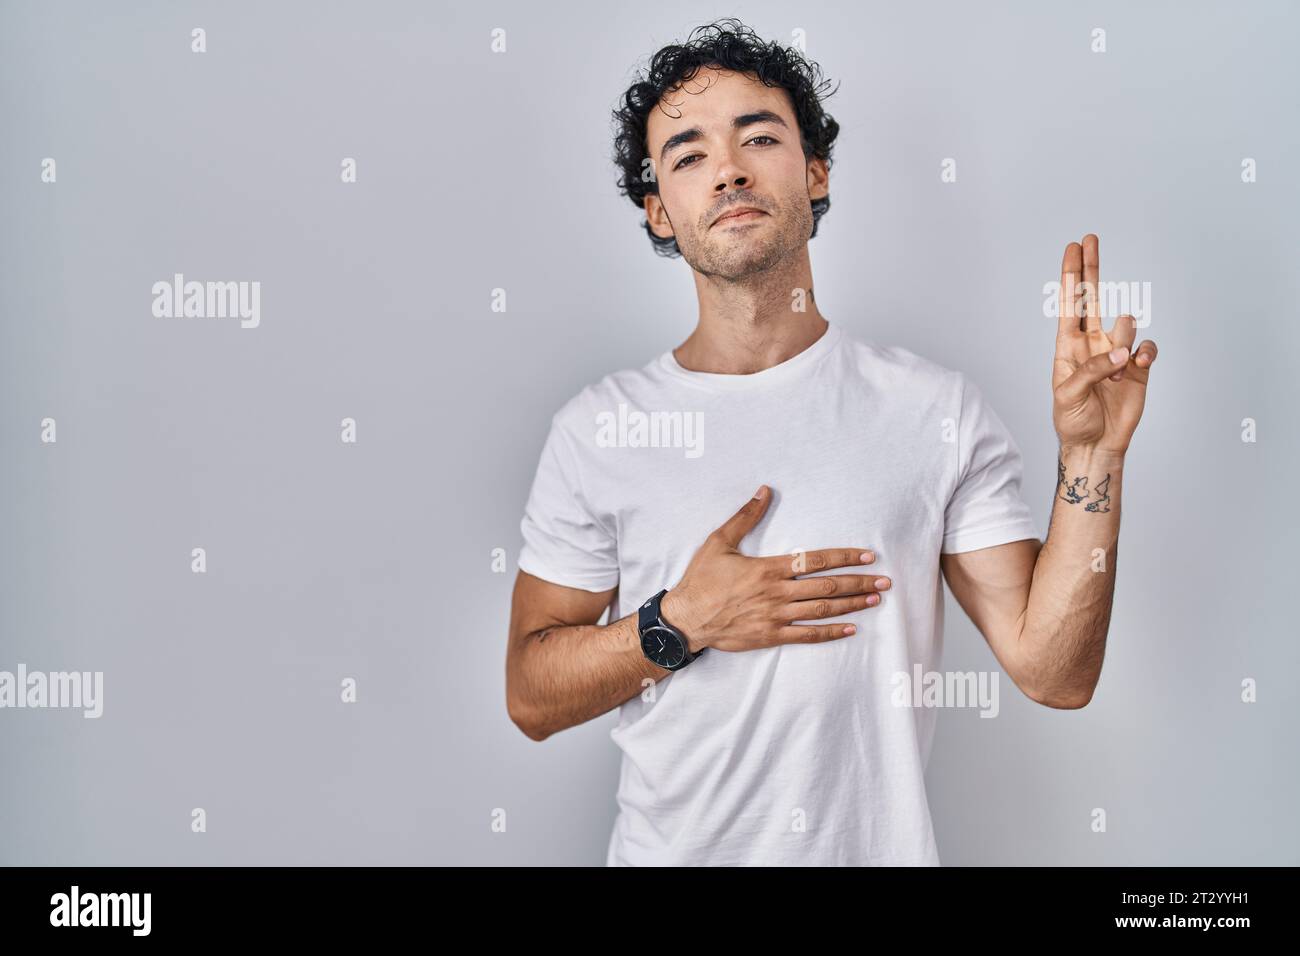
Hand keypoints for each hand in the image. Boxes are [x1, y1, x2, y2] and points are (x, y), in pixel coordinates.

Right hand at [660, 485, 889, 652]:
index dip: (845, 557)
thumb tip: (764, 491)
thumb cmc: (701, 579)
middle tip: (884, 581)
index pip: (815, 561)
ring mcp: (775, 617)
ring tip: (874, 599)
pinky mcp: (771, 636)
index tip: (868, 556)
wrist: (686, 619)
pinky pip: (807, 636)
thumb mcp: (718, 542)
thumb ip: (744, 517)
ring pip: (822, 611)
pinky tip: (851, 628)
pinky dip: (831, 632)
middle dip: (858, 582)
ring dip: (852, 604)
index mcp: (768, 568)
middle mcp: (776, 593)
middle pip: (827, 587)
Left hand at [1053, 234, 1158, 457]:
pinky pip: (1148, 348)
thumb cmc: (1072, 421)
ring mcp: (1116, 353)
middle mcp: (1092, 344)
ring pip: (1126, 324)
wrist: (1096, 444)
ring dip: (1123, 339)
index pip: (1069, 304)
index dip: (1071, 277)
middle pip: (1094, 298)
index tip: (1072, 250)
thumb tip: (1120, 353)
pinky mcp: (1138, 368)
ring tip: (1116, 367)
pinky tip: (1138, 363)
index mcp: (1068, 347)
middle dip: (1092, 269)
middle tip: (1090, 240)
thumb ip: (1090, 371)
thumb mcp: (1067, 396)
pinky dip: (1146, 352)